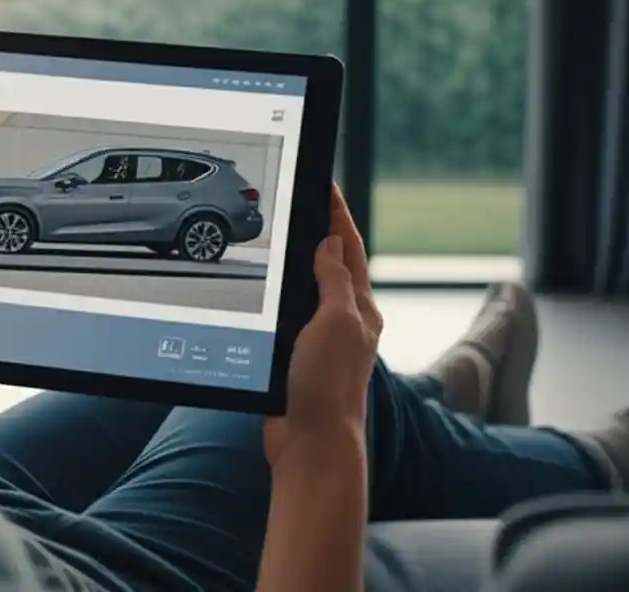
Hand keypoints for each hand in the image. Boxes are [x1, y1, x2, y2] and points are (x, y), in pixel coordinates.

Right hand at [264, 184, 381, 468]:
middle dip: (321, 234)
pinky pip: (291, 318)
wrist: (311, 443)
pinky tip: (268, 295)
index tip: (326, 185)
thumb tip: (330, 245)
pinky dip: (282, 298)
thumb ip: (333, 282)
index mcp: (359, 308)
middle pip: (333, 266)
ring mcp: (321, 342)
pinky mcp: (298, 360)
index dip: (337, 215)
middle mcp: (344, 322)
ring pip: (310, 291)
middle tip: (305, 203)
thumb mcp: (335, 322)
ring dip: (301, 265)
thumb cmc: (329, 386)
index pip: (348, 249)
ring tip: (286, 238)